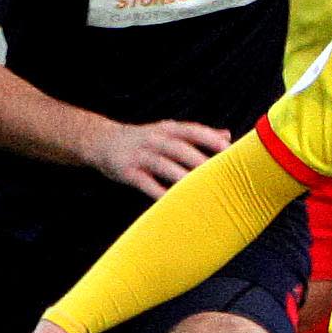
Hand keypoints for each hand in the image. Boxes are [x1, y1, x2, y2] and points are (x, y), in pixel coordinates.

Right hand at [89, 119, 229, 198]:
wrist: (101, 141)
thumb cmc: (143, 139)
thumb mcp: (167, 130)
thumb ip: (196, 134)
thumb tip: (227, 135)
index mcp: (168, 129)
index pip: (192, 131)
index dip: (210, 139)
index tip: (229, 150)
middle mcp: (155, 139)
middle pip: (180, 148)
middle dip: (199, 160)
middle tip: (219, 175)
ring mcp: (140, 155)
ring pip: (164, 165)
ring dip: (182, 177)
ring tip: (200, 190)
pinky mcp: (128, 172)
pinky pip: (146, 184)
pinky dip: (159, 193)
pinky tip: (173, 203)